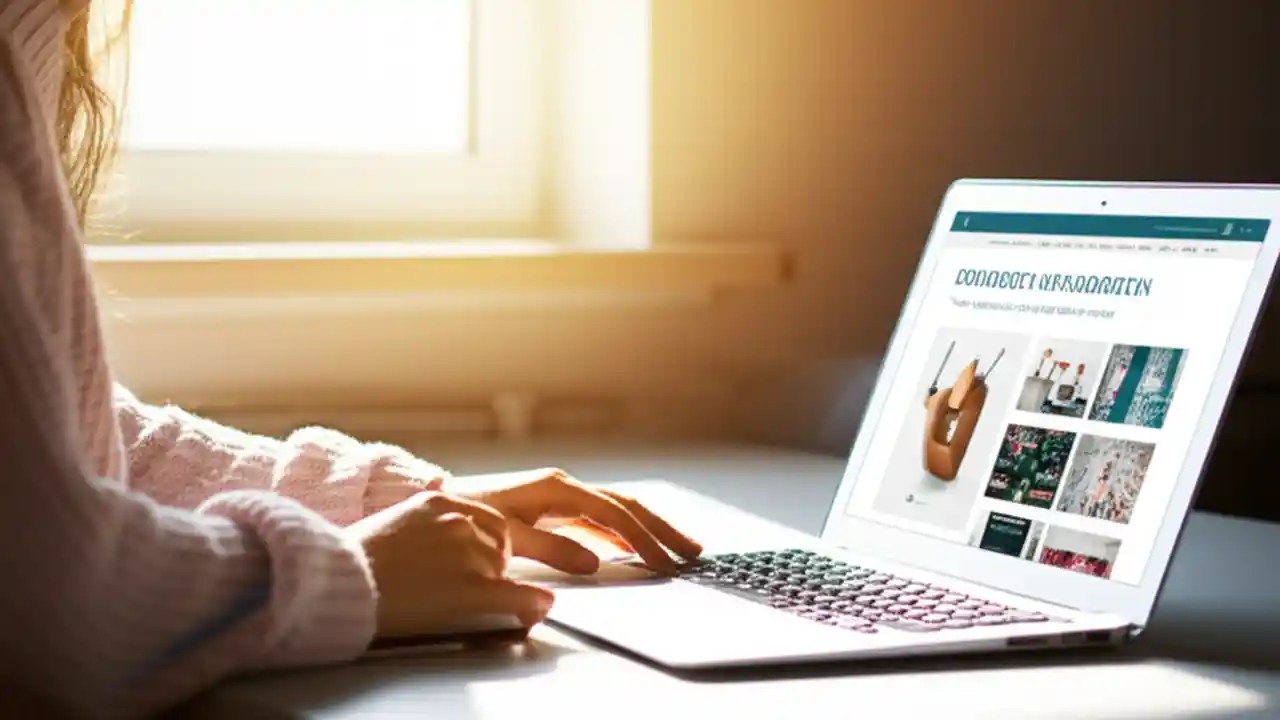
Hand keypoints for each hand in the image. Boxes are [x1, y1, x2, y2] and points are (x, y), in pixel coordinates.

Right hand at [346, 491, 553, 637]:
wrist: (335, 580)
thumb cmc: (352, 561)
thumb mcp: (394, 522)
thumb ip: (425, 525)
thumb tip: (435, 544)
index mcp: (440, 500)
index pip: (486, 517)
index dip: (488, 542)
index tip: (491, 553)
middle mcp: (460, 521)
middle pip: (501, 542)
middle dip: (493, 564)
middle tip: (473, 581)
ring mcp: (469, 554)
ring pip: (502, 569)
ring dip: (497, 586)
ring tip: (468, 600)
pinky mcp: (472, 589)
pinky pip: (516, 596)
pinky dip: (531, 604)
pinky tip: (540, 607)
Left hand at [454, 469, 702, 574]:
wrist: (435, 506)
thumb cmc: (466, 520)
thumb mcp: (506, 538)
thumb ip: (550, 549)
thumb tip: (593, 561)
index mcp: (556, 489)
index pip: (612, 514)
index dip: (641, 538)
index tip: (663, 561)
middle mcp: (563, 487)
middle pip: (625, 505)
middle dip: (661, 528)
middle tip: (692, 550)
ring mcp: (561, 497)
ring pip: (617, 510)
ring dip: (648, 529)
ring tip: (677, 548)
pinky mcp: (556, 509)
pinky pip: (600, 518)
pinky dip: (624, 532)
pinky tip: (637, 548)